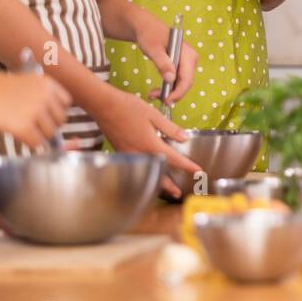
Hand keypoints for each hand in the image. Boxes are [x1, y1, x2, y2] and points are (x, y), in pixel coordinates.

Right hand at [0, 72, 72, 149]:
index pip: (66, 102)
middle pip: (61, 120)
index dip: (55, 111)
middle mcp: (45, 95)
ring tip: (23, 130)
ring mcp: (35, 111)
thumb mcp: (24, 83)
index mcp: (47, 82)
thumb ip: (42, 97)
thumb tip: (57, 120)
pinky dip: (30, 144)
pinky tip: (19, 137)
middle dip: (48, 125)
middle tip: (32, 126)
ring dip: (39, 135)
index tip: (45, 116)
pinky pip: (37, 143)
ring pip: (50, 134)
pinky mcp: (24, 127)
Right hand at [86, 85, 200, 198]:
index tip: (197, 171)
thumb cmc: (128, 107)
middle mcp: (139, 153)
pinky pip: (137, 167)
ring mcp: (129, 154)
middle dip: (168, 186)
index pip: (173, 159)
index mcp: (150, 144)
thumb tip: (184, 138)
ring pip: (146, 172)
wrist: (104, 106)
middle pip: (157, 173)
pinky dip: (145, 173)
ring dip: (156, 182)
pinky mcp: (121, 152)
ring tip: (165, 188)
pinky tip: (148, 172)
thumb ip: (170, 128)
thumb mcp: (154, 115)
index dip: (187, 166)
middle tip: (177, 194)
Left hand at [132, 13, 198, 105]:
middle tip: (154, 97)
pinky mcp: (179, 65)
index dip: (178, 92)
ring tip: (152, 94)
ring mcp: (185, 63)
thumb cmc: (149, 34)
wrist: (144, 26)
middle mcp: (190, 59)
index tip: (166, 101)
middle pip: (185, 83)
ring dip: (168, 91)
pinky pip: (176, 80)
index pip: (187, 79)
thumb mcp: (153, 48)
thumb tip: (171, 79)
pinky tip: (157, 91)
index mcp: (188, 54)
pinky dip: (167, 87)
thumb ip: (163, 63)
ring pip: (181, 83)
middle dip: (172, 93)